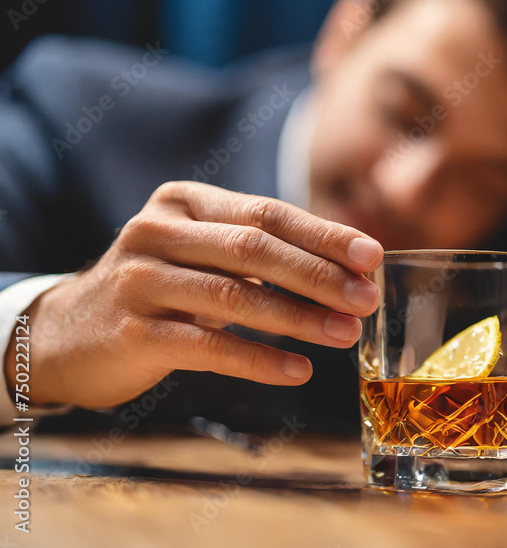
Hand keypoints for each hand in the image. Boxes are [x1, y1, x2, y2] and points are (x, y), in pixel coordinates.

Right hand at [5, 181, 383, 409]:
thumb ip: (261, 253)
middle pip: (254, 249)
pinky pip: (208, 346)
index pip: (267, 213)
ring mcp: (139, 280)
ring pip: (233, 296)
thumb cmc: (161, 290)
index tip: (372, 256)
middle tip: (366, 300)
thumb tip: (352, 269)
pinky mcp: (131, 332)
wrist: (69, 334)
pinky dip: (258, 360)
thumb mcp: (203, 255)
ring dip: (298, 317)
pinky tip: (298, 370)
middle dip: (319, 275)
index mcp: (185, 202)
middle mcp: (158, 232)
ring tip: (345, 335)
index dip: (324, 235)